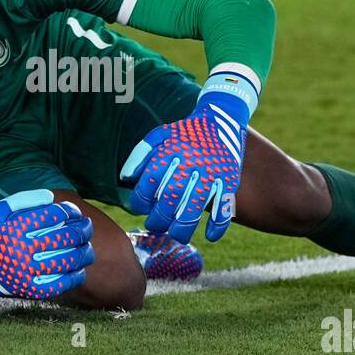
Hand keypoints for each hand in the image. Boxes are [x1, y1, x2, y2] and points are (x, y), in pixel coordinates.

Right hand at [0, 190, 93, 305]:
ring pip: (66, 261)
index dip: (68, 212)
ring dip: (83, 252)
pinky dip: (73, 276)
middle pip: (63, 237)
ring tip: (87, 247)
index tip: (75, 212)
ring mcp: (25, 272)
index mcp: (13, 228)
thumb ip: (23, 199)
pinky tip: (79, 269)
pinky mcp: (28, 290)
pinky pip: (58, 284)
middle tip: (87, 227)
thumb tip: (52, 197)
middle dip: (81, 230)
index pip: (51, 216)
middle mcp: (20, 250)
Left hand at [120, 72, 256, 242]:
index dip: (140, 202)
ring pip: (194, 210)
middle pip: (169, 201)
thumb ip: (140, 155)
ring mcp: (211, 174)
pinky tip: (209, 236)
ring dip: (183, 229)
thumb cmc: (185, 131)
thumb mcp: (160, 134)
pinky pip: (224, 208)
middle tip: (154, 226)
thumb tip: (125, 179)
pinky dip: (217, 226)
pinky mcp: (229, 180)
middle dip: (158, 220)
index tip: (138, 209)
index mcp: (170, 153)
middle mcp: (190, 164)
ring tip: (176, 237)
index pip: (148, 185)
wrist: (222, 118)